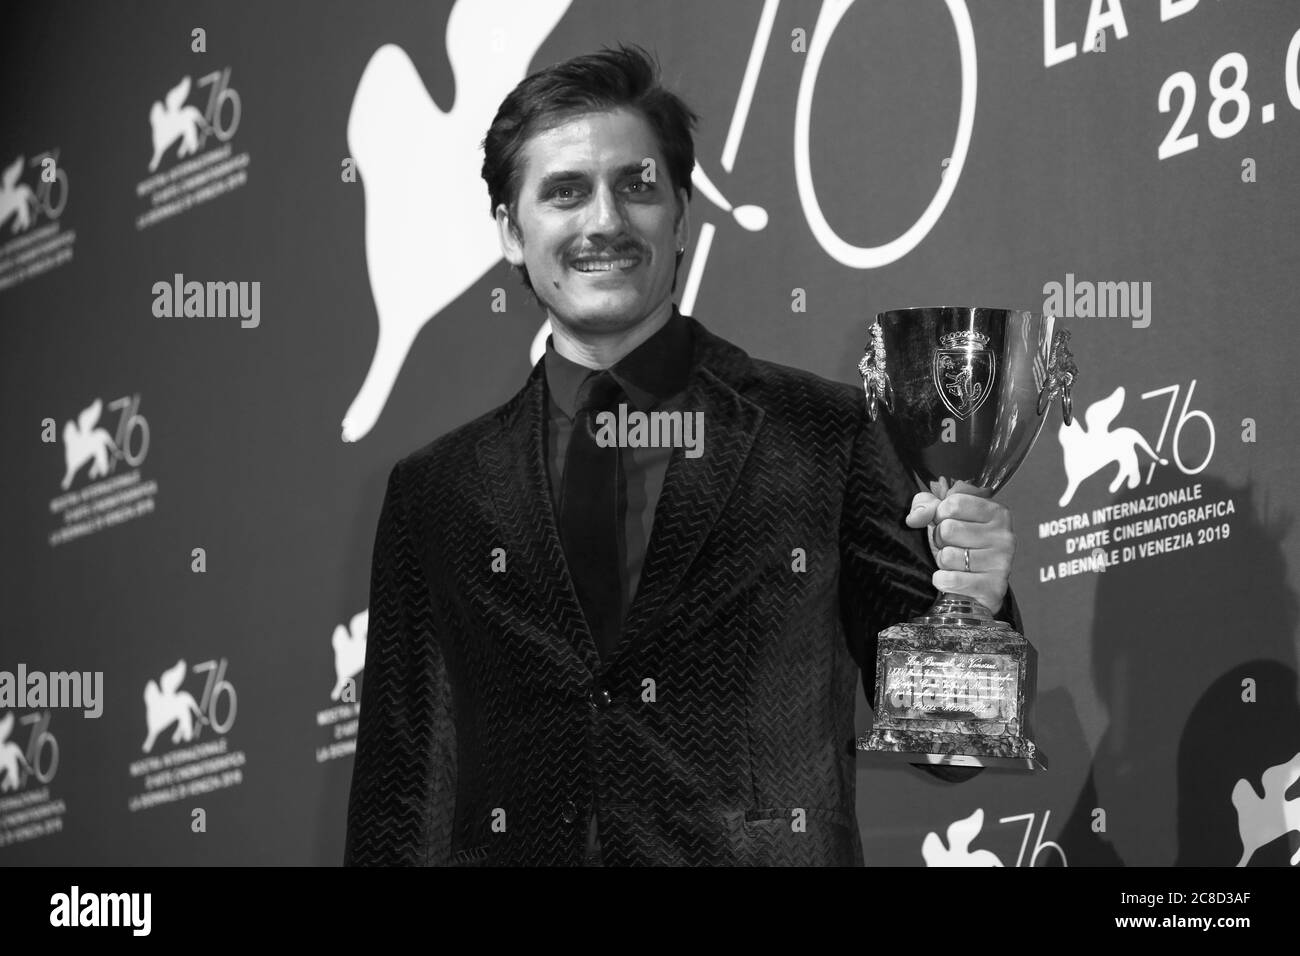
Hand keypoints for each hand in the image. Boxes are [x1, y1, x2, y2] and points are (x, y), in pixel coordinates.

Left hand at [904, 491, 1014, 614]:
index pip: (953, 503)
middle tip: (952, 546)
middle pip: (948, 529)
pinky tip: (954, 579)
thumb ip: (927, 505)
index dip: (940, 514)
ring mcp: (1001, 563)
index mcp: (997, 513)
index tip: (947, 522)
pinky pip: (950, 580)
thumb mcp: (944, 517)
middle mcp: (1004, 536)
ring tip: (956, 562)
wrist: (976, 587)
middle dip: (940, 540)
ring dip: (942, 561)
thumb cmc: (961, 546)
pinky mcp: (993, 588)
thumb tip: (915, 518)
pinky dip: (943, 581)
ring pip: (947, 556)